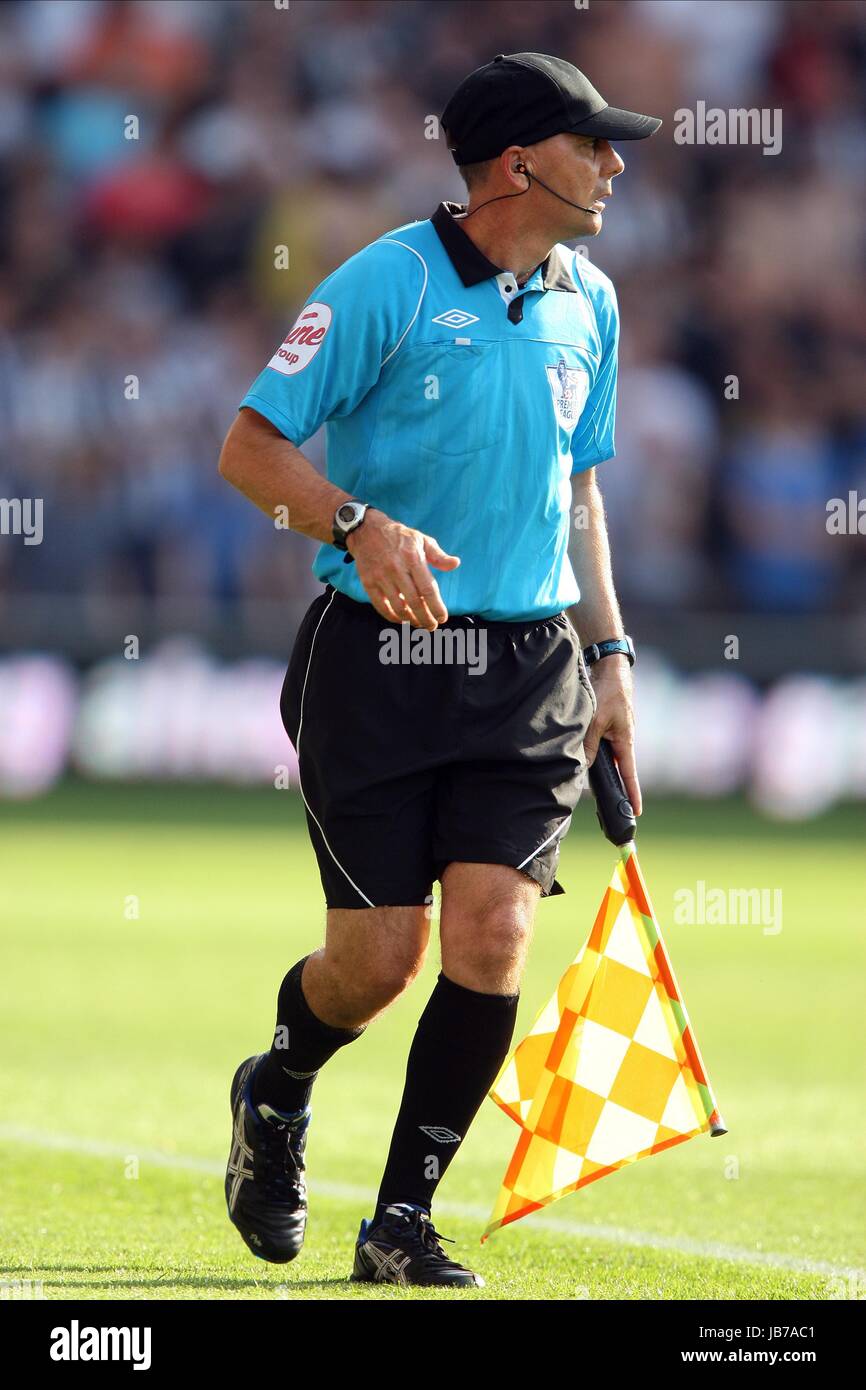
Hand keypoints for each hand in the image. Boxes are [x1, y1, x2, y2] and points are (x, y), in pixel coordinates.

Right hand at [347, 511, 459, 628]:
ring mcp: (381, 577)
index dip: (436, 607)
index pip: (428, 589)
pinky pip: (381, 606)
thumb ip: (438, 555)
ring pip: (398, 607)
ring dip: (410, 620)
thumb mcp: (421, 539)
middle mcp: (397, 569)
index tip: (442, 618)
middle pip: (414, 602)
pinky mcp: (368, 582)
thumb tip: (455, 564)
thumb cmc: (399, 536)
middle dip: (425, 619)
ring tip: (418, 623)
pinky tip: (401, 619)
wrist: (367, 530)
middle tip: (432, 626)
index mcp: (413, 558)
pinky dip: (392, 617)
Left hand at [582, 657, 641, 815]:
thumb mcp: (595, 721)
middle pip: (617, 770)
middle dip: (613, 786)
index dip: (633, 794)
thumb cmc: (608, 692)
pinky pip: (601, 746)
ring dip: (599, 768)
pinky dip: (593, 754)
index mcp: (626, 741)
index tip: (636, 812)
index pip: (630, 775)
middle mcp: (622, 740)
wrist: (609, 668)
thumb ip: (589, 745)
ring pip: (606, 758)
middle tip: (607, 807)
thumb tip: (583, 767)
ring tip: (591, 784)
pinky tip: (581, 757)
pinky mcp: (607, 727)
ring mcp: (615, 734)